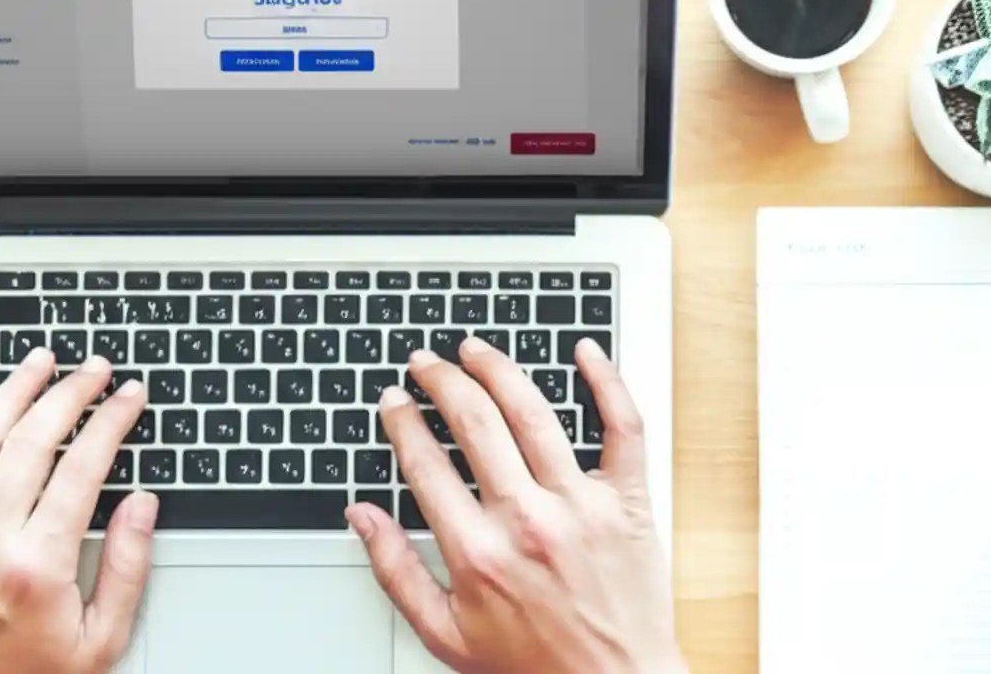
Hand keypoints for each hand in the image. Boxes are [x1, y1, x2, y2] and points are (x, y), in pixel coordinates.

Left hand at [0, 350, 158, 673]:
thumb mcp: (103, 641)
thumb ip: (127, 568)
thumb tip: (143, 506)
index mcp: (36, 565)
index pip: (82, 466)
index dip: (112, 421)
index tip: (131, 397)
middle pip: (28, 442)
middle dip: (67, 394)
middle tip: (93, 368)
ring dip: (10, 397)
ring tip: (37, 365)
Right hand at [346, 338, 684, 673]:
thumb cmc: (534, 663)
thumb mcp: (445, 634)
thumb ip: (396, 571)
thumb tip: (361, 516)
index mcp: (478, 553)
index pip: (427, 464)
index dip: (402, 423)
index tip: (393, 403)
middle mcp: (528, 519)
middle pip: (474, 422)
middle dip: (441, 381)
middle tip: (425, 363)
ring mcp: (582, 504)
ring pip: (534, 412)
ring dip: (498, 368)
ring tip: (475, 349)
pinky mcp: (628, 500)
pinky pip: (623, 426)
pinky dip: (607, 382)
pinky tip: (585, 352)